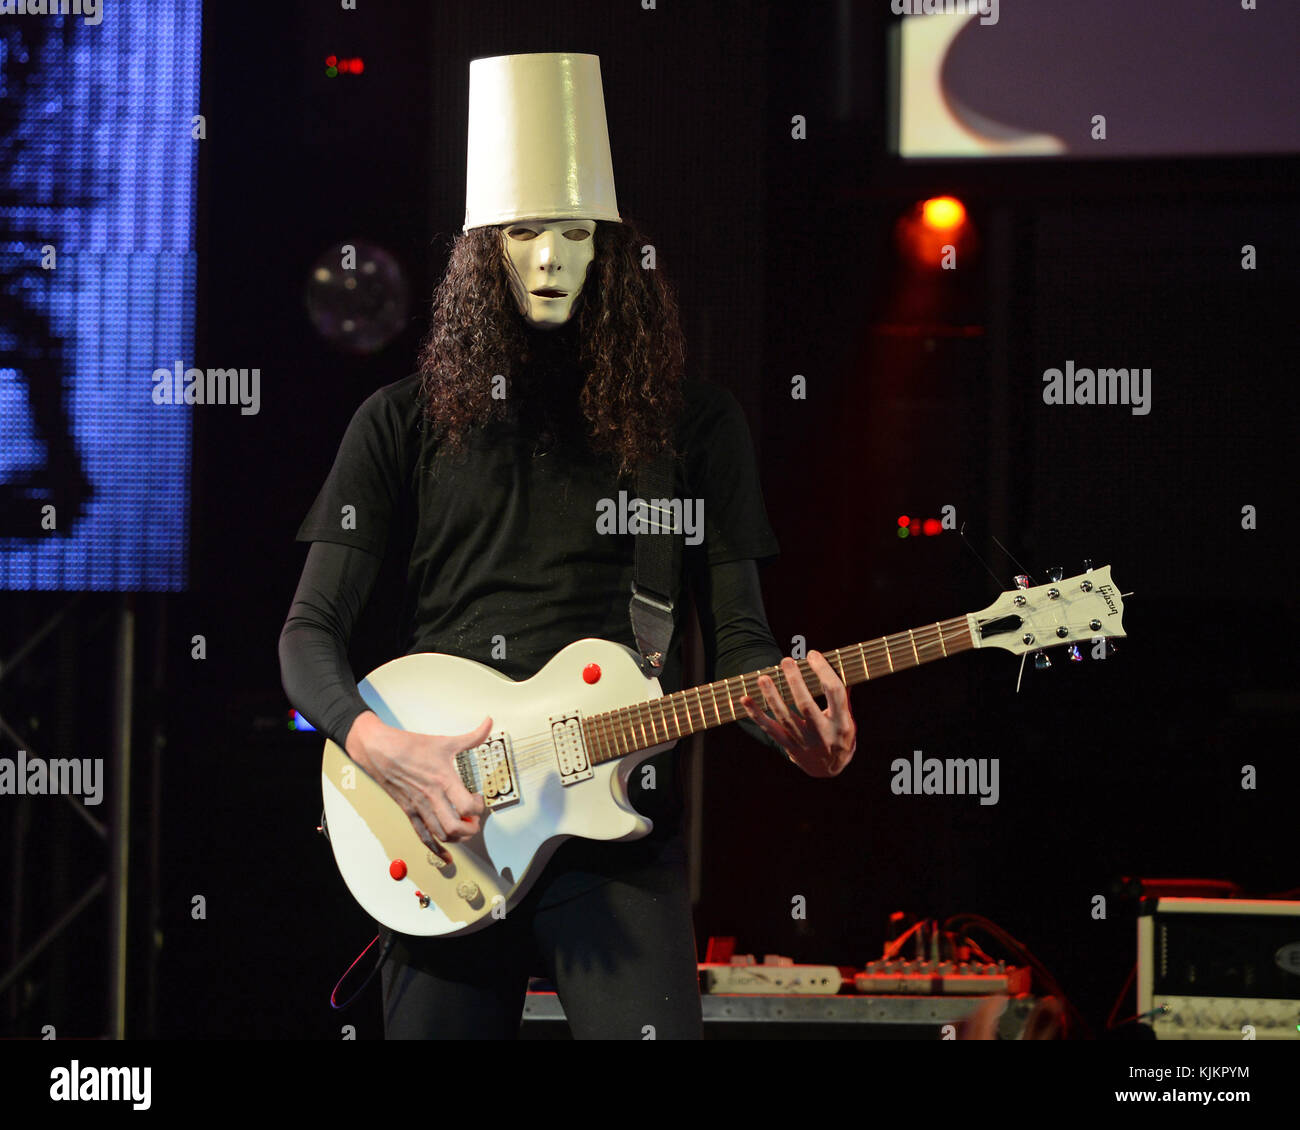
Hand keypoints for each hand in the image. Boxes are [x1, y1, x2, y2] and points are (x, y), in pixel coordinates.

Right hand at [345, 711, 489, 855]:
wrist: (380, 750)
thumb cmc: (410, 746)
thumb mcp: (445, 741)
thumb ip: (472, 736)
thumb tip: (489, 722)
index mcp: (443, 780)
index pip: (466, 806)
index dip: (478, 808)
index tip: (479, 800)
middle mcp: (432, 797)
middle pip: (455, 827)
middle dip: (471, 829)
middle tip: (475, 821)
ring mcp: (419, 807)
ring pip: (441, 835)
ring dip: (457, 838)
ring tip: (464, 830)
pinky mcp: (409, 811)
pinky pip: (423, 836)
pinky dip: (436, 849)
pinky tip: (445, 856)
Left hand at [740, 651, 856, 777]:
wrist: (829, 770)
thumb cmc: (840, 736)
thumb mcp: (848, 718)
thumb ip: (842, 694)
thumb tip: (840, 663)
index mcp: (842, 723)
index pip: (835, 692)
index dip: (823, 671)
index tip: (812, 655)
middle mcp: (823, 734)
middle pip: (806, 706)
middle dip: (795, 682)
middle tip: (786, 661)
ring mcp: (804, 743)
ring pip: (785, 718)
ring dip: (772, 697)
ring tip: (763, 678)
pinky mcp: (789, 748)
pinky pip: (770, 730)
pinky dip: (756, 715)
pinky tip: (745, 699)